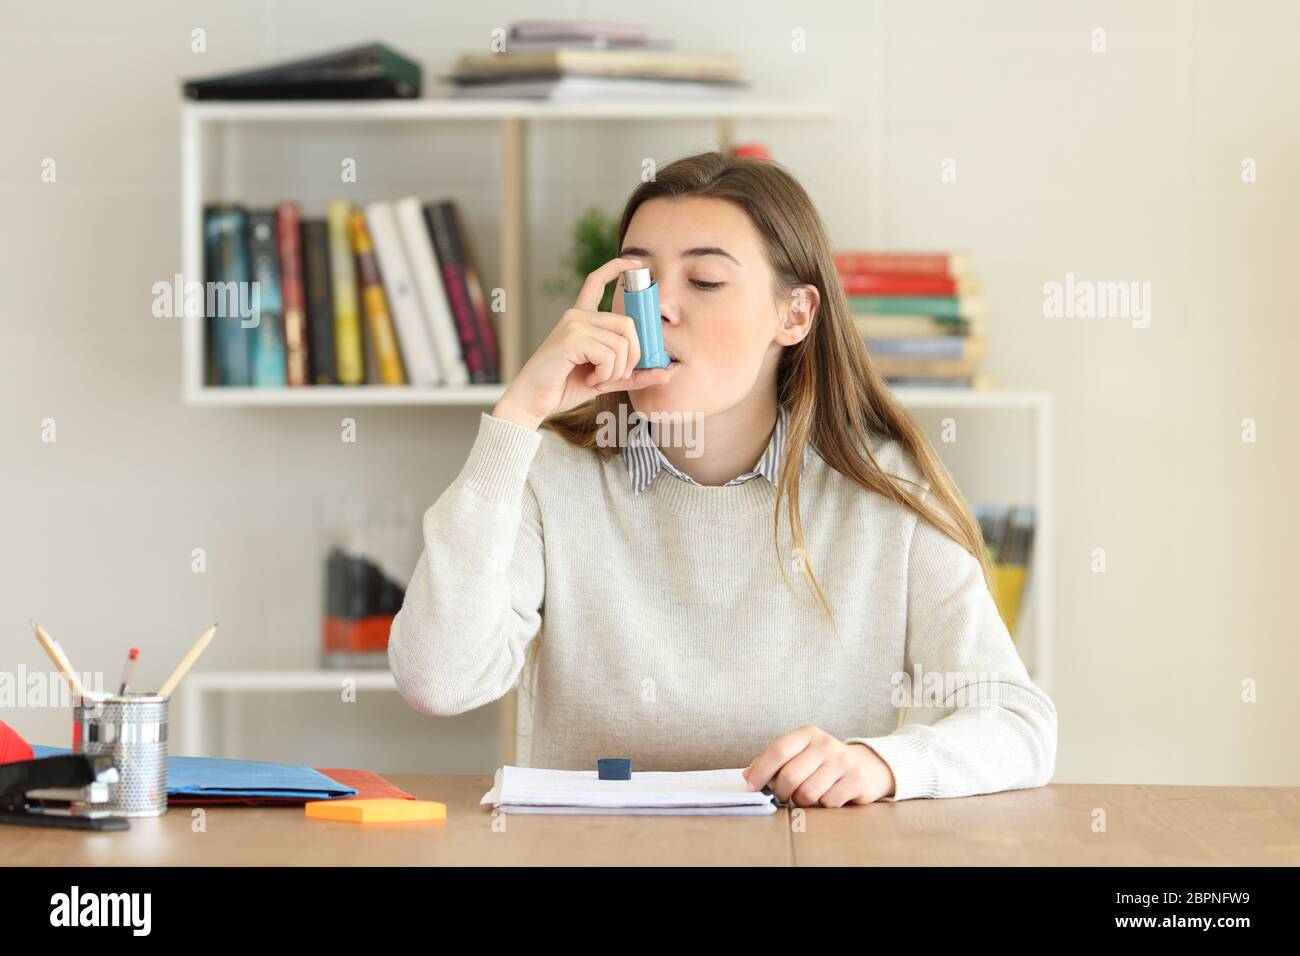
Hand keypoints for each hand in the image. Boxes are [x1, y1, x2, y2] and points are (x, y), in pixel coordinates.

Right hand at [492, 256, 670, 428]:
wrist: (534, 400)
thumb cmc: (564, 386)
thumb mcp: (606, 379)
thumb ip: (633, 374)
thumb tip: (665, 372)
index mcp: (582, 318)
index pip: (596, 281)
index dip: (617, 268)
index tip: (635, 264)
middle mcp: (577, 316)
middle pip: (628, 324)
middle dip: (634, 355)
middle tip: (618, 375)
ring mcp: (573, 325)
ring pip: (621, 343)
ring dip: (617, 370)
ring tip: (598, 380)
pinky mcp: (571, 340)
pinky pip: (608, 354)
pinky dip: (606, 374)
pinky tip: (590, 380)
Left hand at [742, 725, 895, 806]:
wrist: (866, 765)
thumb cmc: (824, 762)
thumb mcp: (800, 754)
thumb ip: (774, 762)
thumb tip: (747, 775)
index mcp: (807, 734)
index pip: (778, 750)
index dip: (761, 771)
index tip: (751, 786)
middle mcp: (825, 744)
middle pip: (790, 776)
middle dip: (780, 792)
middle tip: (781, 796)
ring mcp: (842, 761)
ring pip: (807, 792)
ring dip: (801, 801)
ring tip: (804, 796)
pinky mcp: (856, 779)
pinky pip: (827, 802)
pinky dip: (822, 806)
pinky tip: (826, 796)